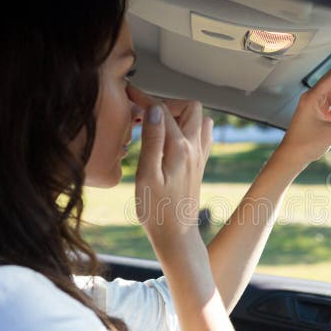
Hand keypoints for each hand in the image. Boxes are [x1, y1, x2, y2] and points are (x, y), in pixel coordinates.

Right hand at [128, 86, 212, 251]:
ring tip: (158, 125)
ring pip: (200, 119)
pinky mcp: (199, 165)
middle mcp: (195, 148)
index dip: (144, 98)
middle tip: (146, 113)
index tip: (129, 93)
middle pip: (190, 107)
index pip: (163, 110)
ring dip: (181, 114)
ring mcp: (200, 157)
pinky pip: (202, 135)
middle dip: (168, 102)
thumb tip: (157, 109)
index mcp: (180, 148)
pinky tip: (170, 139)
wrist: (177, 236)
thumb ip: (153, 140)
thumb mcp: (147, 176)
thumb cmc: (156, 211)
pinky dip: (188, 128)